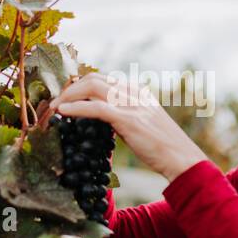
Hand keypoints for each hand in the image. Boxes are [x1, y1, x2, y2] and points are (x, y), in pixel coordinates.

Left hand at [48, 72, 208, 182]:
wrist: (182, 159)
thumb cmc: (163, 147)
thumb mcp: (143, 124)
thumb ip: (125, 115)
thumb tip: (102, 117)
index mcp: (138, 91)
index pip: (103, 78)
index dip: (81, 85)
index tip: (67, 97)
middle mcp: (134, 93)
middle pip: (94, 78)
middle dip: (71, 88)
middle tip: (56, 102)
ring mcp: (132, 104)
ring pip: (92, 87)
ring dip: (68, 96)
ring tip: (55, 108)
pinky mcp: (128, 119)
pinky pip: (95, 108)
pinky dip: (76, 108)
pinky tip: (63, 113)